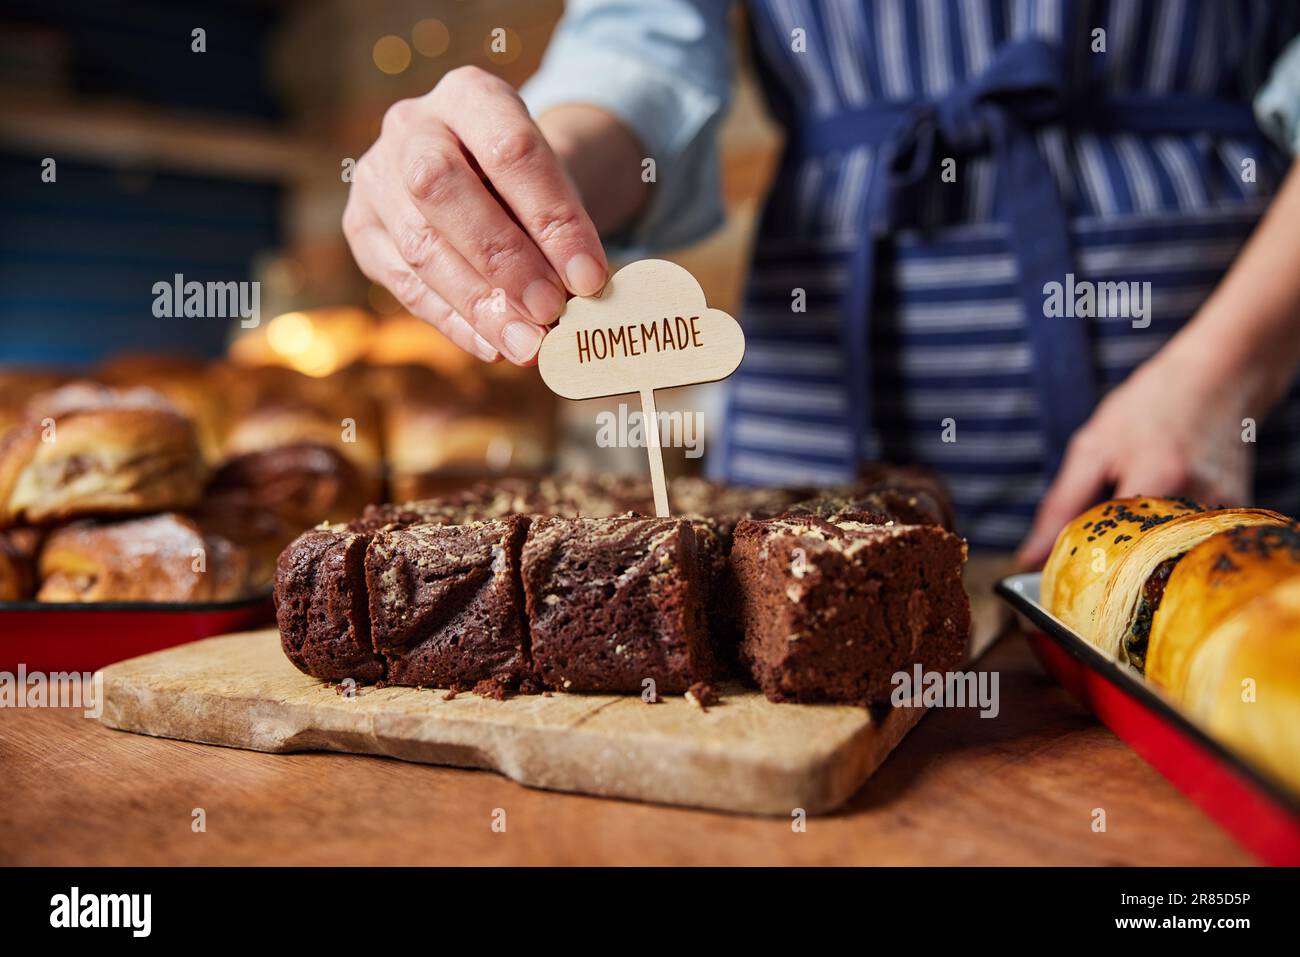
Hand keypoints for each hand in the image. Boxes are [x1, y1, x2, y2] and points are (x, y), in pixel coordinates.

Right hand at [343, 66, 608, 364]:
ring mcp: (375, 176)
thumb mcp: (553, 185)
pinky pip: (404, 283)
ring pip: (419, 245)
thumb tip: (579, 296)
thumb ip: (560, 230)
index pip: (511, 151)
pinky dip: (453, 321)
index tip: (590, 277)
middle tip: (550, 310)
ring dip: (479, 304)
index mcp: (469, 94)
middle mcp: (411, 125)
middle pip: (442, 189)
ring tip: (528, 345)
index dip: (552, 220)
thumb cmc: (527, 183)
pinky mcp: (361, 227)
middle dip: (502, 259)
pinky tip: (493, 346)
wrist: (480, 176)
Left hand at [1016, 340, 1256, 568]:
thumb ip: (1060, 507)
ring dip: (1142, 546)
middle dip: (1112, 558)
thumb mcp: (1093, 447)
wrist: (1220, 378)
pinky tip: (1167, 505)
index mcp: (1158, 477)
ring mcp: (1227, 511)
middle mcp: (1199, 499)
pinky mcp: (1240, 516)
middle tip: (1099, 533)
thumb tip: (1028, 559)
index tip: (1059, 569)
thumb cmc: (1149, 407)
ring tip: (1141, 502)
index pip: (1107, 547)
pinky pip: (1192, 545)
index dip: (1081, 560)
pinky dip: (1170, 536)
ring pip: (1167, 556)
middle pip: (1141, 561)